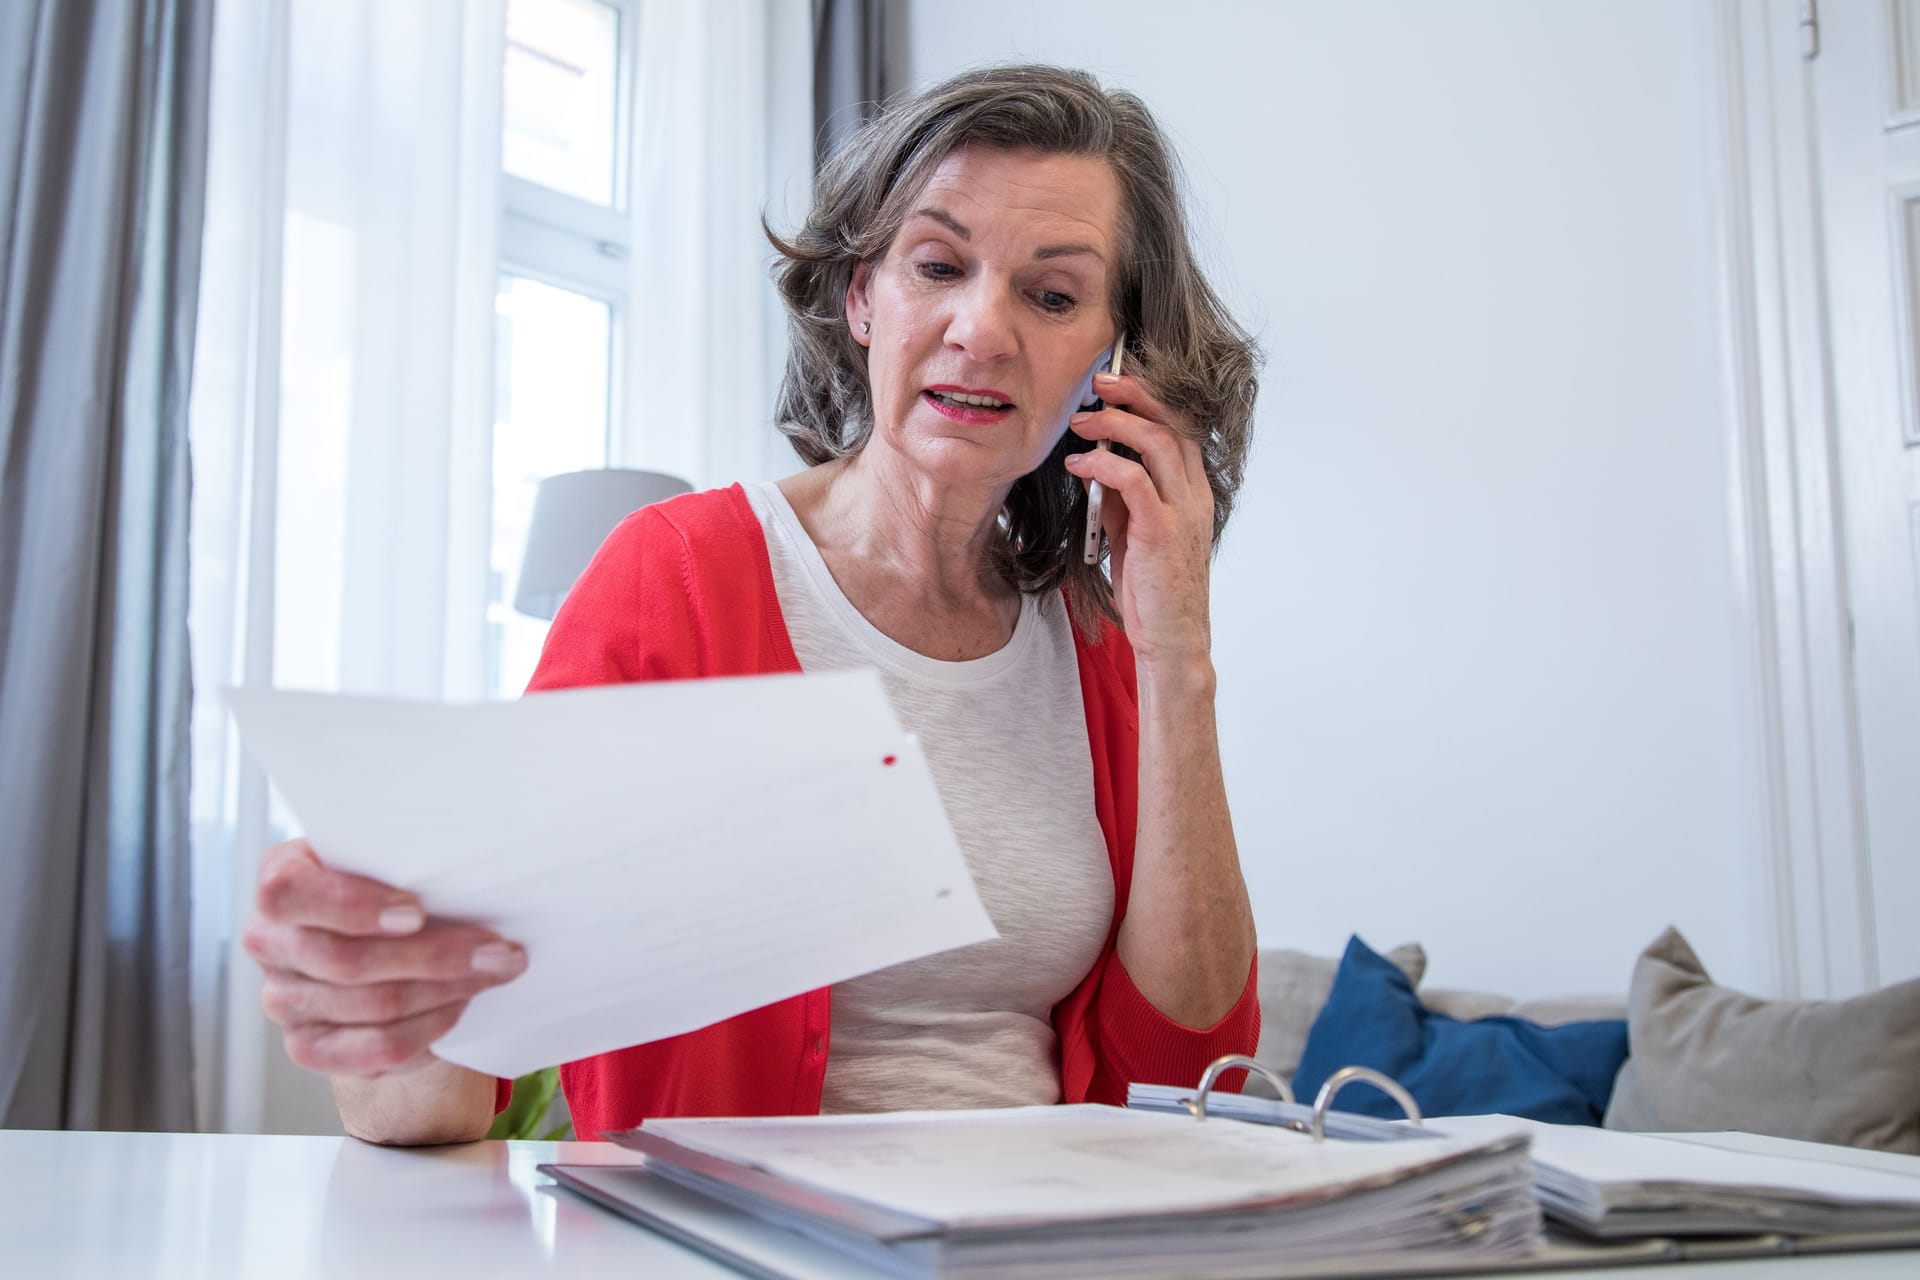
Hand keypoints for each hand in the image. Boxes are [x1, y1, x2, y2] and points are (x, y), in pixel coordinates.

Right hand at [243, 839, 526, 1078]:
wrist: (388, 946)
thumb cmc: (395, 888)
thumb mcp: (394, 862)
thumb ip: (410, 861)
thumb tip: (472, 871)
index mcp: (281, 880)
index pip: (289, 893)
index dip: (352, 906)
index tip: (417, 912)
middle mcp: (269, 941)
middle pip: (346, 960)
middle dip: (435, 955)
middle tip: (499, 950)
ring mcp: (283, 1000)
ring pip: (373, 1005)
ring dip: (447, 989)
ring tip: (494, 971)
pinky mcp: (309, 1047)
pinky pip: (377, 1049)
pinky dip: (429, 1028)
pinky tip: (460, 1005)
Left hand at [1064, 369, 1214, 670]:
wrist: (1171, 640)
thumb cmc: (1153, 590)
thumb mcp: (1136, 534)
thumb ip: (1126, 499)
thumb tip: (1100, 467)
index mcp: (1193, 492)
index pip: (1180, 427)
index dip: (1150, 398)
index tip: (1115, 385)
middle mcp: (1195, 495)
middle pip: (1173, 422)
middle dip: (1135, 395)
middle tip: (1099, 382)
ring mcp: (1183, 512)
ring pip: (1158, 443)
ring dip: (1115, 424)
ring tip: (1081, 421)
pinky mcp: (1163, 532)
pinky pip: (1135, 481)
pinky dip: (1104, 465)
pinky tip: (1080, 465)